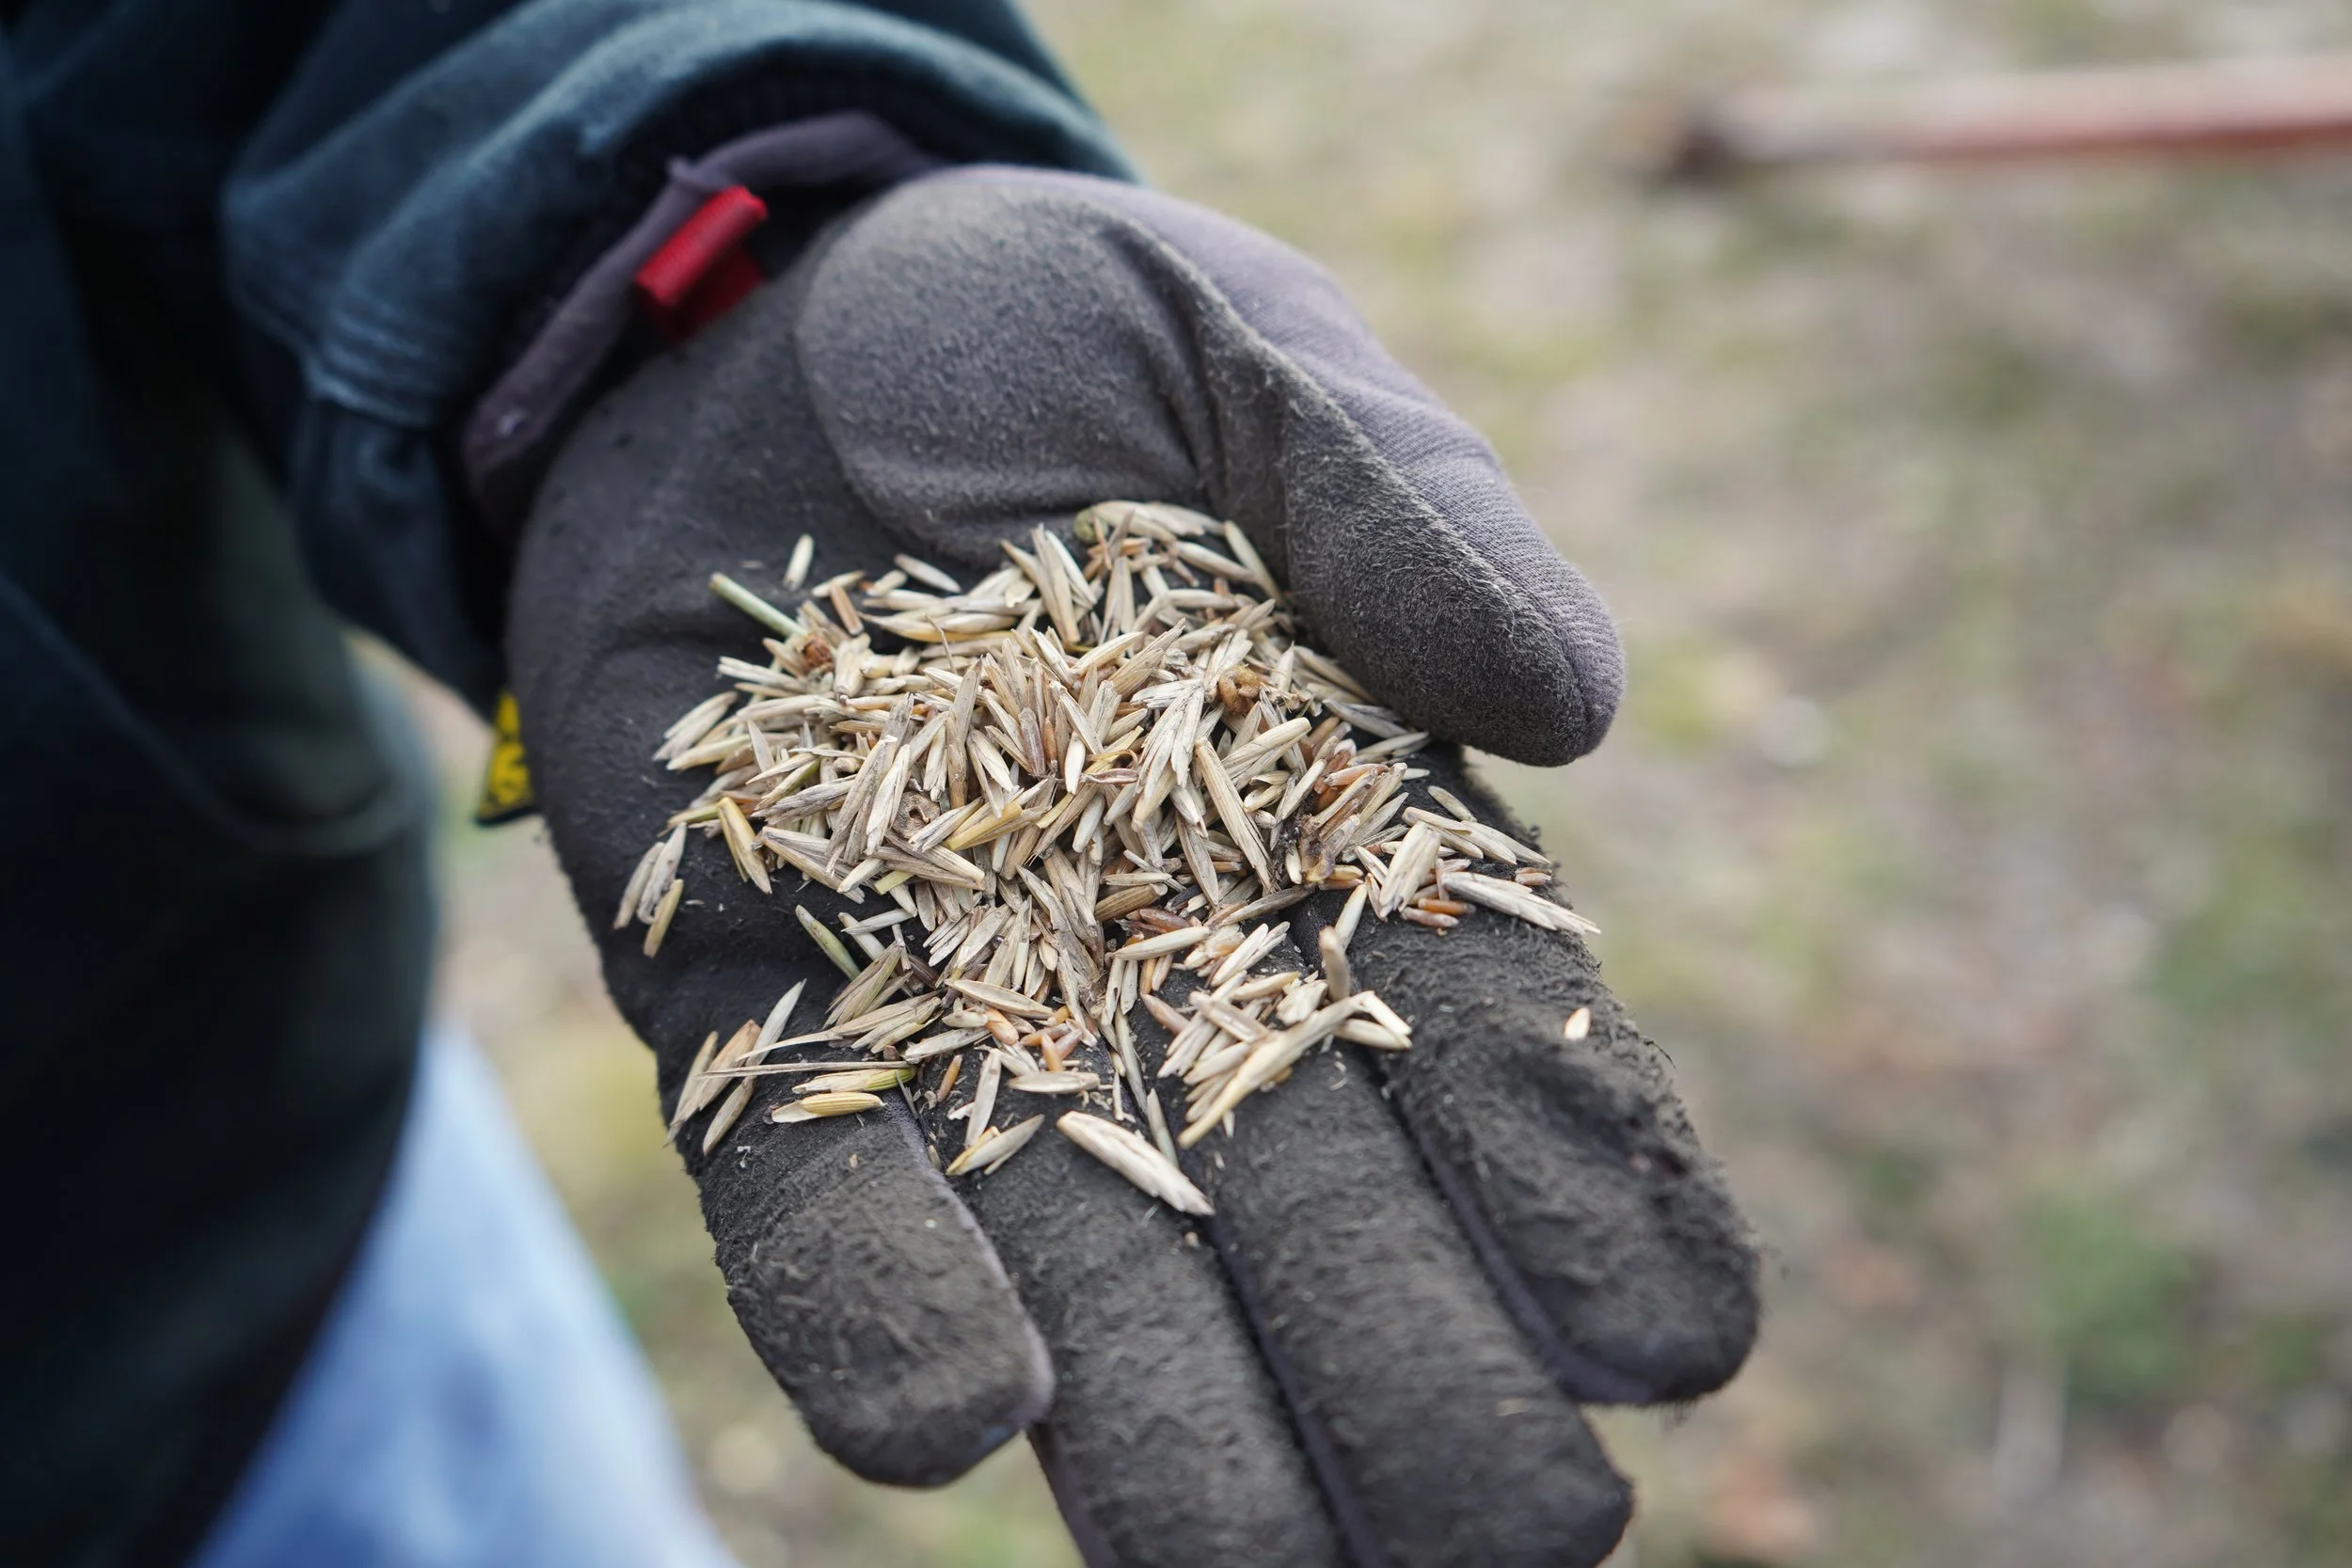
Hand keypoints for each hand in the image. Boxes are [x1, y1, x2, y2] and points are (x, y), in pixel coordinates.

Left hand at [508, 168, 1756, 1567]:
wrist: (747, 335)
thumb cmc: (1047, 336)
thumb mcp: (1247, 355)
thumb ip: (1406, 505)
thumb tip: (1573, 714)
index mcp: (1331, 839)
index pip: (1499, 1048)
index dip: (1596, 1191)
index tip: (1681, 1340)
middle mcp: (1163, 975)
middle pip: (1324, 1217)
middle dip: (1424, 1377)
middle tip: (1525, 1531)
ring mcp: (955, 1017)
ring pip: (1094, 1273)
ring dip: (1179, 1434)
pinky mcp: (746, 1016)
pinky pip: (813, 1203)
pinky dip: (878, 1309)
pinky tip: (961, 1423)